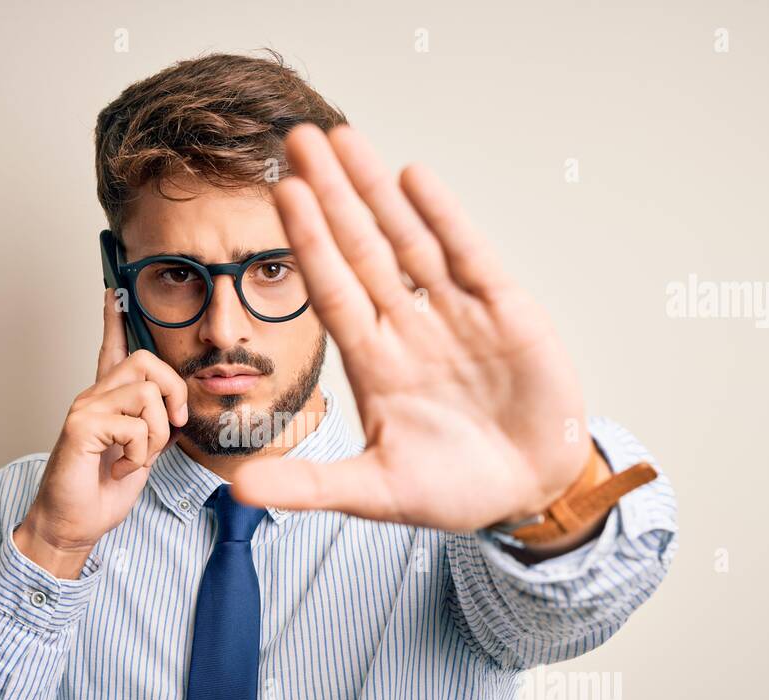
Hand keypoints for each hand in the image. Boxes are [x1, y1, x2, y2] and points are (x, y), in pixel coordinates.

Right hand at [15, 288, 188, 575]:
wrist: (73, 524)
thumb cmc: (101, 491)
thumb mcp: (141, 453)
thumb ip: (154, 425)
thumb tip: (175, 409)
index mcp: (107, 401)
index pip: (111, 350)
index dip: (113, 320)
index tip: (112, 289)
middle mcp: (93, 397)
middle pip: (146, 361)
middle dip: (174, 392)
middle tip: (172, 426)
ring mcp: (85, 409)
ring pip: (147, 394)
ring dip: (156, 434)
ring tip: (138, 457)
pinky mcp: (81, 427)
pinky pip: (135, 426)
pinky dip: (139, 453)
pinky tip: (120, 467)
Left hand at [229, 123, 591, 532]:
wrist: (530, 491)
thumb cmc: (454, 492)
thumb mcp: (376, 492)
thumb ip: (309, 485)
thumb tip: (237, 491)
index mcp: (374, 362)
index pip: (332, 289)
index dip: (308, 242)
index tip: (279, 193)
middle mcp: (407, 327)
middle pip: (361, 248)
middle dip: (331, 195)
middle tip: (296, 139)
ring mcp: (455, 314)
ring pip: (409, 240)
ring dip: (378, 191)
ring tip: (345, 139)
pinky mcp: (506, 310)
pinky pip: (469, 256)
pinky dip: (444, 218)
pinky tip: (414, 178)